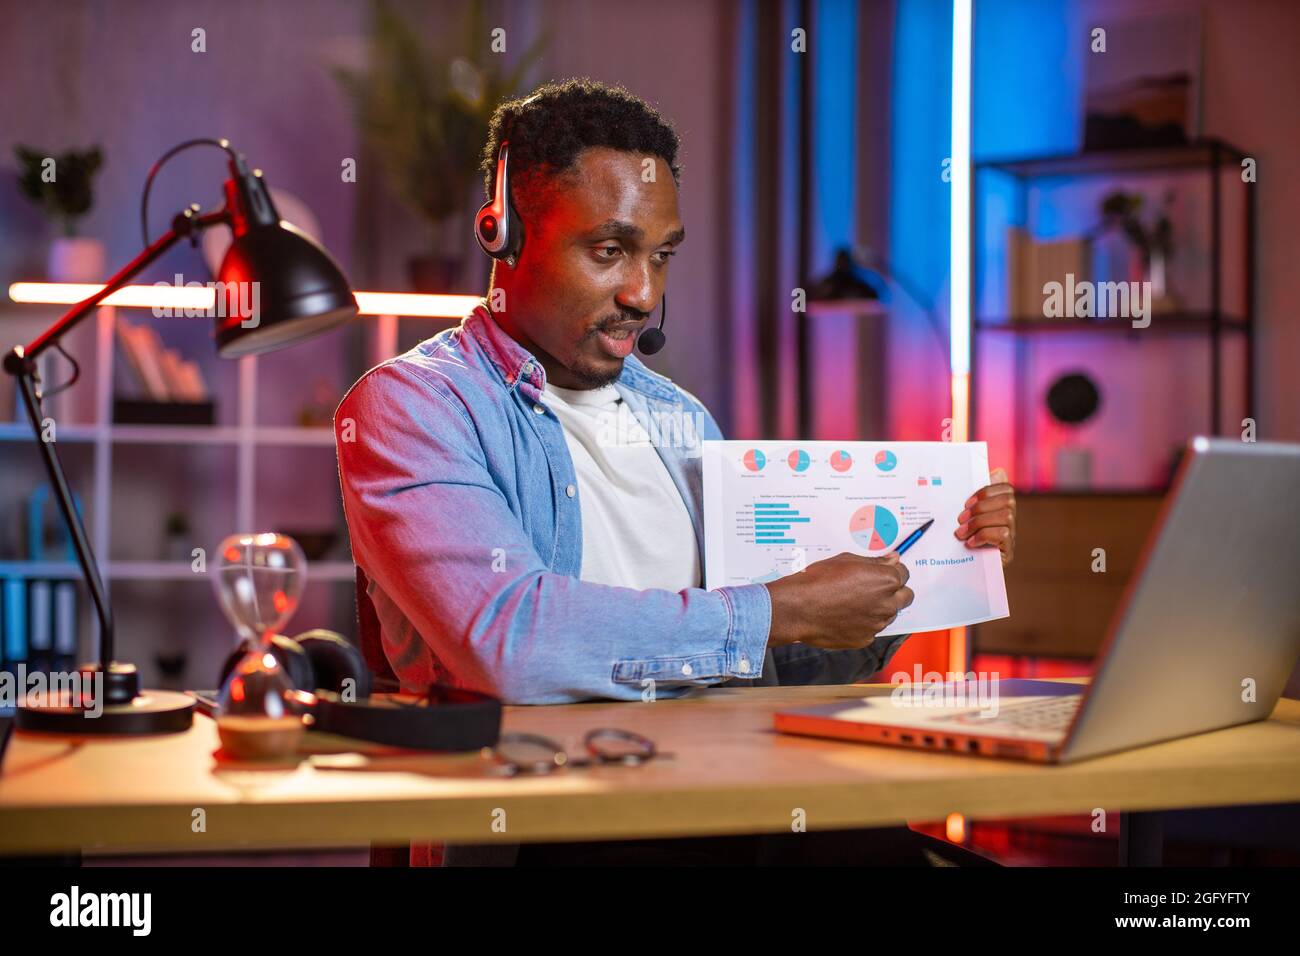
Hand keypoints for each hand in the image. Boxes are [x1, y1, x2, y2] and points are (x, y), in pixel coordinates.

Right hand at [765, 551, 913, 648]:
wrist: (798, 608)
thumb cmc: (819, 580)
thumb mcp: (847, 560)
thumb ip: (875, 562)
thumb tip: (893, 559)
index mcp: (886, 580)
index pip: (904, 574)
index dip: (892, 572)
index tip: (882, 573)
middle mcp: (887, 603)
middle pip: (905, 597)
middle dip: (894, 591)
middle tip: (874, 588)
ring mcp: (877, 624)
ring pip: (889, 614)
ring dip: (879, 608)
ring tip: (853, 602)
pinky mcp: (865, 639)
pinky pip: (872, 629)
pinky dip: (864, 623)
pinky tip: (845, 616)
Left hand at [954, 466, 1015, 565]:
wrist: (964, 569)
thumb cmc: (962, 537)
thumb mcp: (965, 515)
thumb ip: (974, 496)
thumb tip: (996, 471)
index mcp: (1000, 506)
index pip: (1006, 488)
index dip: (987, 491)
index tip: (966, 502)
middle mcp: (1010, 519)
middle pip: (1008, 501)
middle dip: (981, 507)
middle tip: (960, 518)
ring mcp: (1012, 535)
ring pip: (1006, 516)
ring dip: (979, 522)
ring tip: (961, 532)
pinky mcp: (1009, 551)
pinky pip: (1003, 534)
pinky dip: (983, 536)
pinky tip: (970, 543)